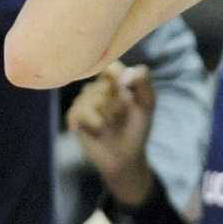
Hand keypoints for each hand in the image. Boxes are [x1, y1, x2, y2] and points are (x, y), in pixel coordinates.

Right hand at [67, 63, 155, 205]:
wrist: (126, 156)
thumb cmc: (137, 128)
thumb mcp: (147, 103)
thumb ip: (143, 82)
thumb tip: (124, 75)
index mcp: (114, 81)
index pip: (111, 66)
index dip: (117, 75)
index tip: (126, 87)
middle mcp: (97, 89)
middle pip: (101, 85)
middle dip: (115, 103)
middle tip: (121, 116)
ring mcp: (84, 102)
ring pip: (89, 98)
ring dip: (105, 114)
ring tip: (110, 124)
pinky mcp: (75, 118)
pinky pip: (78, 111)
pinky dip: (92, 120)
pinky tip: (99, 128)